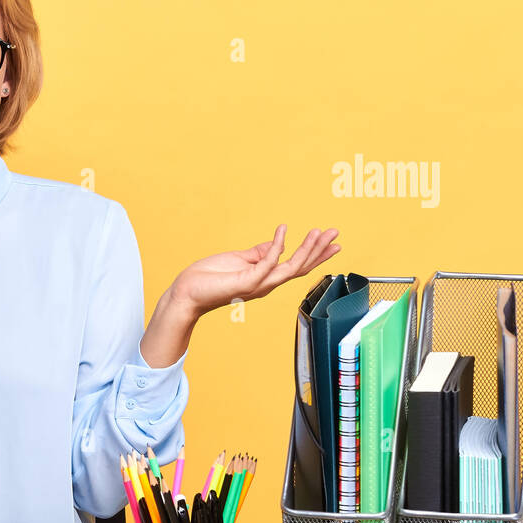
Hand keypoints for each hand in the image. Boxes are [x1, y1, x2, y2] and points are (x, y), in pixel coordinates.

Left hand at [138, 225, 338, 366]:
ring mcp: (257, 284)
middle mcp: (266, 284)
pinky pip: (267, 261)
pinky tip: (283, 230)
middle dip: (319, 250)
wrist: (187, 292)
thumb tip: (276, 244)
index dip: (315, 254)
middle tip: (336, 233)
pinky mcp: (246, 282)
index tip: (332, 242)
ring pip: (290, 266)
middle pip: (300, 267)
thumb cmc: (209, 278)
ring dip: (307, 249)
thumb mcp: (238, 260)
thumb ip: (258, 253)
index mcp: (265, 278)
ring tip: (319, 232)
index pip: (296, 265)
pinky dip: (277, 245)